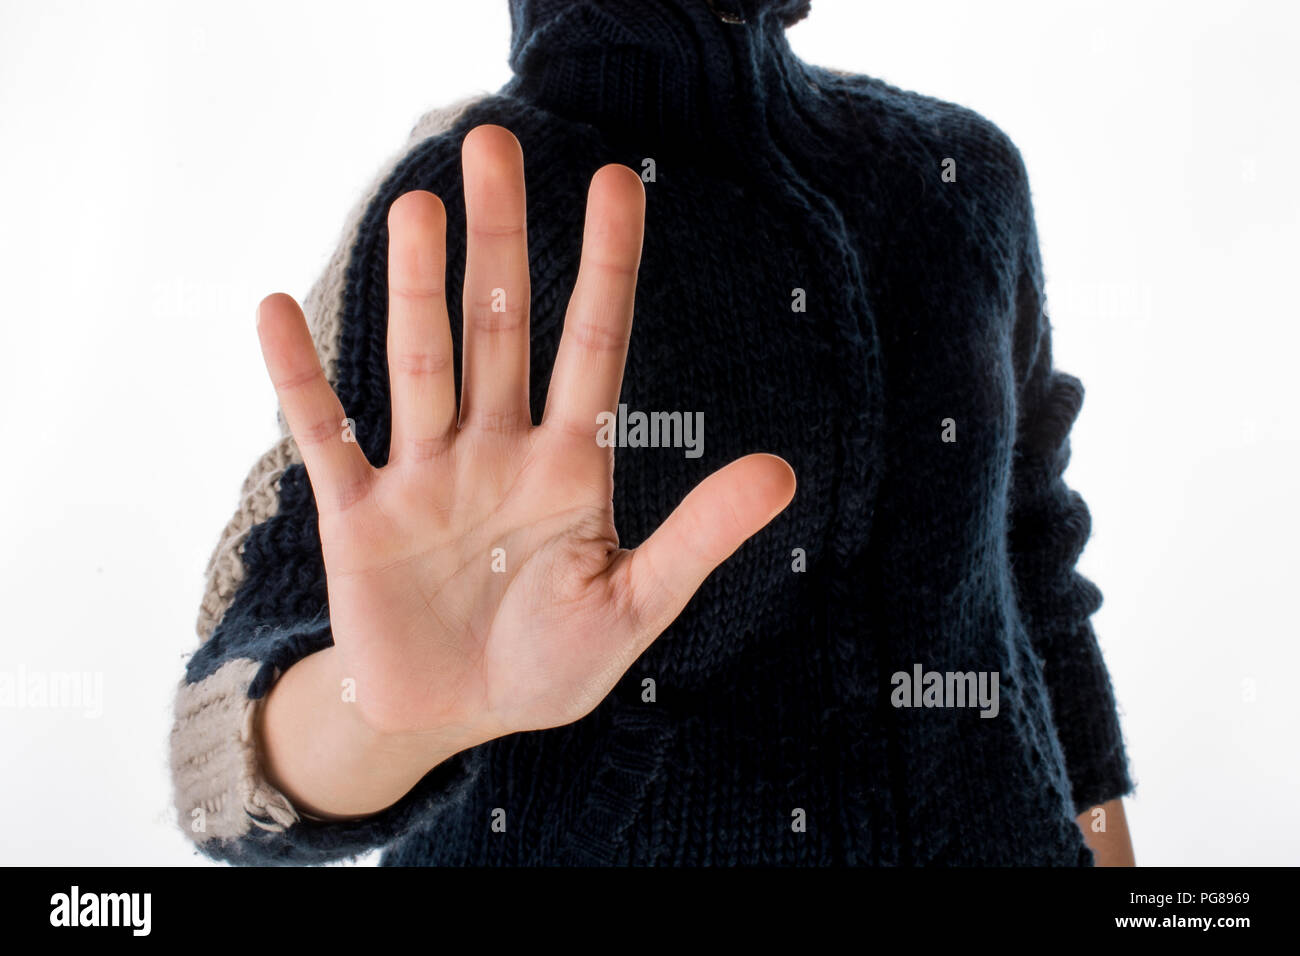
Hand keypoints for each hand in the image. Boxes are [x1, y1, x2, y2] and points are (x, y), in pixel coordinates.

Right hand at [256, 125, 795, 762]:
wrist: (456, 718)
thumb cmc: (552, 662)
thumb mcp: (635, 604)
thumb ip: (698, 537)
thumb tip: (784, 472)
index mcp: (568, 466)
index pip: (593, 346)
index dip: (606, 266)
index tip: (617, 181)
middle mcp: (494, 450)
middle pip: (499, 327)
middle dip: (499, 240)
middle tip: (491, 142)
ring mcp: (422, 476)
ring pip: (422, 364)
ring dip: (416, 289)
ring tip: (416, 208)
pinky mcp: (357, 515)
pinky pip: (323, 434)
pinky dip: (299, 378)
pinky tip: (275, 307)